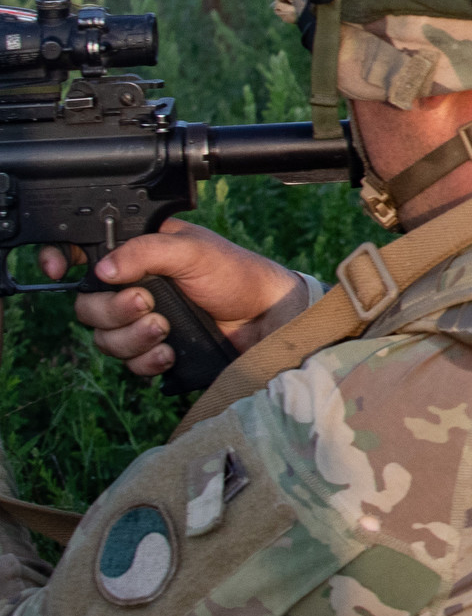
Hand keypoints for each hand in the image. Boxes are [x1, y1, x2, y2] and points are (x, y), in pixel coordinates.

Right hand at [40, 220, 308, 378]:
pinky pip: (128, 364)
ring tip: (165, 328)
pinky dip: (146, 360)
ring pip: (104, 338)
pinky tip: (169, 353)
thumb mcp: (193, 251)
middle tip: (146, 304)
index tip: (60, 269)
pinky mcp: (155, 350)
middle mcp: (134, 286)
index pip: (85, 254)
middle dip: (113, 310)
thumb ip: (146, 252)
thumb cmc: (236, 274)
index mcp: (139, 253)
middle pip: (87, 306)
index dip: (63, 260)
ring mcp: (143, 321)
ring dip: (131, 337)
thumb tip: (103, 270)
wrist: (267, 319)